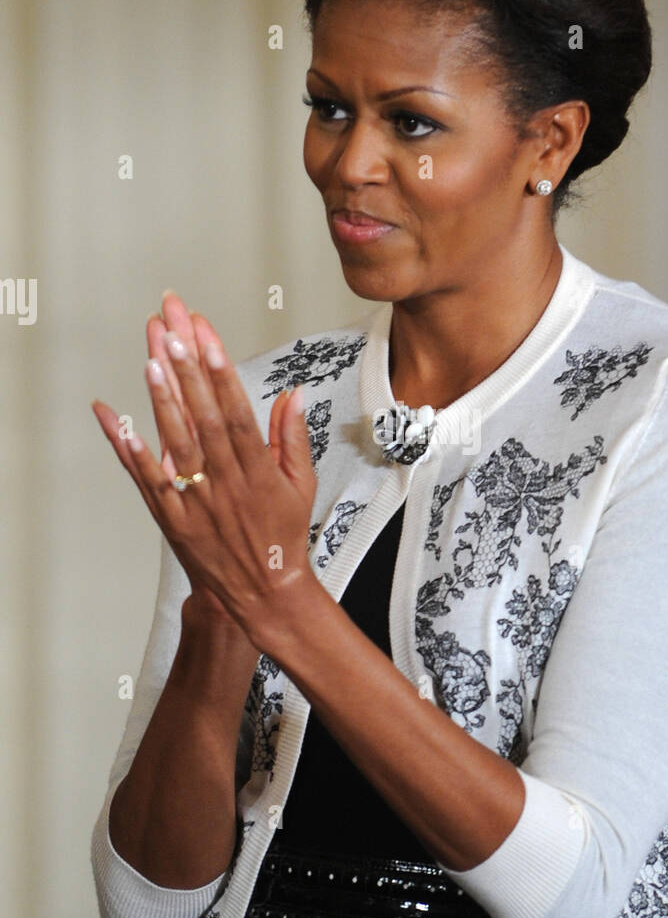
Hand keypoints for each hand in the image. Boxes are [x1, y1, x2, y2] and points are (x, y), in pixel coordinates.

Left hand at [92, 298, 316, 645]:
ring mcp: (197, 501)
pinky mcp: (173, 519)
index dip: (221, 371)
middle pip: (204, 415)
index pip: (238, 411)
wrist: (264, 594)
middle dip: (187, 365)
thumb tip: (294, 394)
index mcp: (259, 470)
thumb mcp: (302, 484)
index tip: (207, 335)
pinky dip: (130, 450)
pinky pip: (148, 481)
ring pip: (177, 442)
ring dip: (162, 396)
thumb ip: (293, 437)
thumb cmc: (282, 537)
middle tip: (172, 323)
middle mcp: (226, 482)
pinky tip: (116, 418)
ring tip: (151, 354)